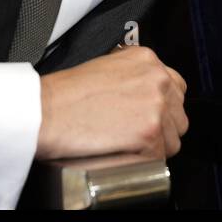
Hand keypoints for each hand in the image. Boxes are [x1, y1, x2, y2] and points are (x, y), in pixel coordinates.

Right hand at [35, 45, 188, 161]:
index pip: (175, 87)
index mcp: (147, 59)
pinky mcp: (149, 133)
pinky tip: (123, 155)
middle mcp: (157, 79)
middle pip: (178, 114)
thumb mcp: (105, 68)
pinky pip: (159, 158)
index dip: (163, 107)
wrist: (43, 111)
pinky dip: (143, 162)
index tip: (150, 116)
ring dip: (154, 147)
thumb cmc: (63, 94)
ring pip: (173, 139)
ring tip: (127, 146)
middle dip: (161, 128)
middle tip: (135, 136)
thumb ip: (131, 77)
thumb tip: (141, 95)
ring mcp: (156, 106)